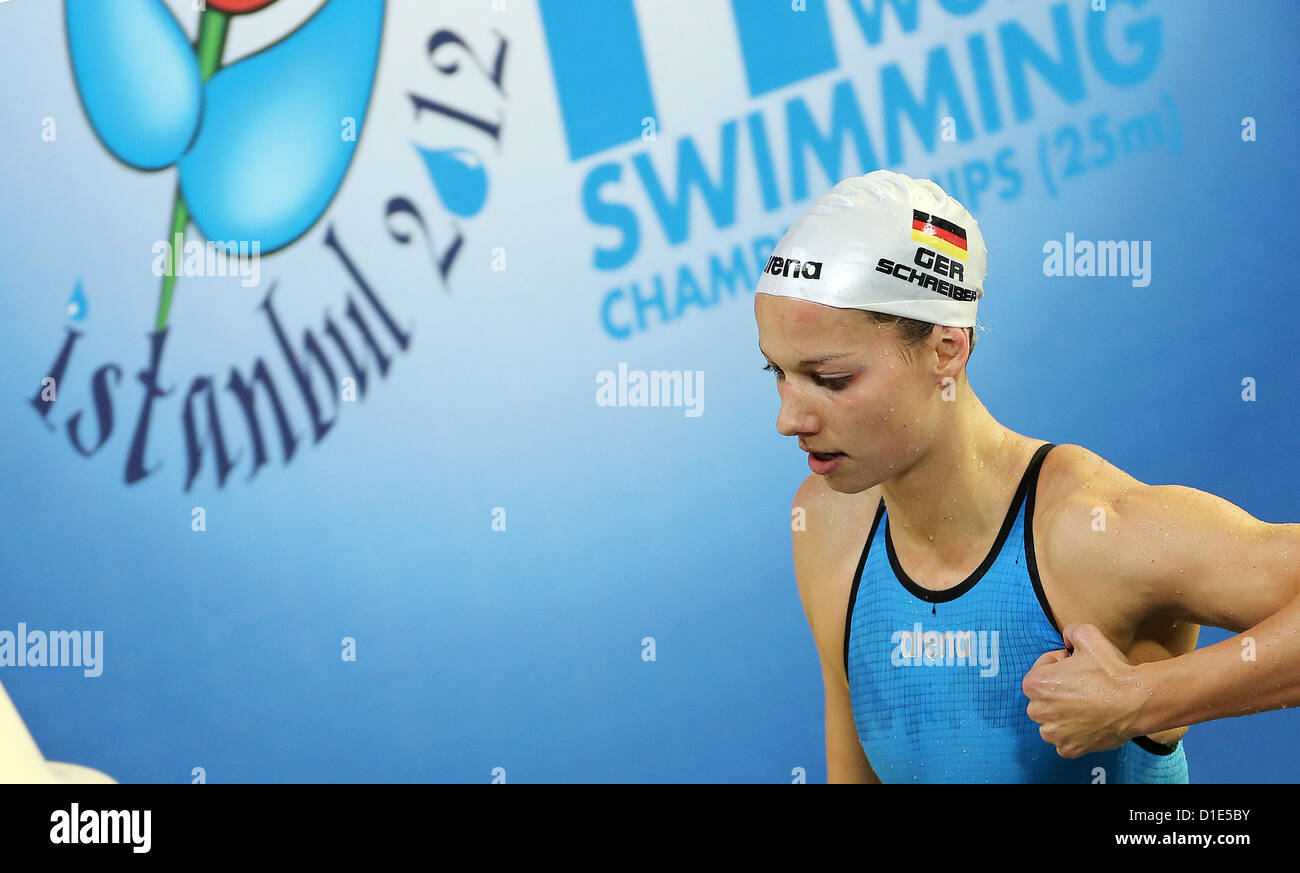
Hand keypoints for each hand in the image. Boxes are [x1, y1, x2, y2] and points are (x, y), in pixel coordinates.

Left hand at [1022, 623, 1150, 757]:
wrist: (1137, 700)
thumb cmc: (1109, 670)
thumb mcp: (1086, 634)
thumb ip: (1069, 631)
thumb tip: (1066, 639)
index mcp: (1034, 684)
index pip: (1042, 669)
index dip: (1062, 663)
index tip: (1078, 666)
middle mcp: (1037, 711)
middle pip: (1045, 696)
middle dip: (1060, 689)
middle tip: (1084, 685)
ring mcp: (1053, 733)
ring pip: (1053, 719)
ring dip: (1065, 712)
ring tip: (1088, 703)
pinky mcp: (1069, 750)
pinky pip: (1066, 739)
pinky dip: (1075, 732)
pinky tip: (1090, 721)